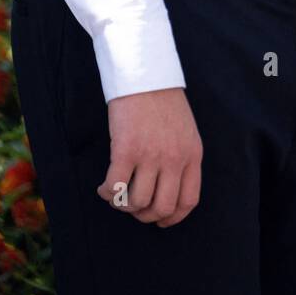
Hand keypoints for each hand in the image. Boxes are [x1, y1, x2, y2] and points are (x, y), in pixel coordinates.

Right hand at [97, 87, 202, 226]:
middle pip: (162, 208)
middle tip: (133, 207)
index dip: (172, 218)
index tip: (159, 220)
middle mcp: (175, 158)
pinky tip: (102, 187)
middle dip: (145, 215)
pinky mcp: (126, 150)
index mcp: (193, 154)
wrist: (145, 74)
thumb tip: (166, 188)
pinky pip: (115, 188)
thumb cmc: (163, 100)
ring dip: (123, 205)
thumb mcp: (186, 130)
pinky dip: (106, 194)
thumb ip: (182, 157)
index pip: (188, 201)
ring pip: (137, 202)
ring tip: (116, 194)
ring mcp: (151, 155)